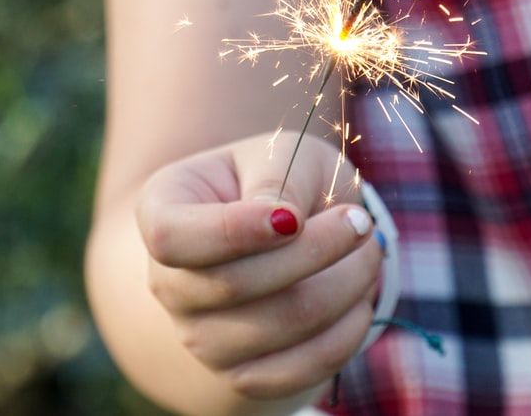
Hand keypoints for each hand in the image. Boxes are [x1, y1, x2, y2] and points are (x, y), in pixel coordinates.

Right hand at [136, 131, 381, 399]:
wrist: (278, 238)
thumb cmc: (277, 184)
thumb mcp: (280, 154)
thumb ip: (278, 178)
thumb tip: (284, 220)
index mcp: (162, 213)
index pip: (172, 238)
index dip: (231, 233)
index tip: (292, 218)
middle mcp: (169, 285)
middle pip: (235, 285)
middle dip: (317, 251)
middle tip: (361, 223)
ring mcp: (200, 338)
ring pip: (277, 327)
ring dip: (342, 289)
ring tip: (368, 255)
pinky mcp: (242, 377)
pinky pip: (298, 369)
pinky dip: (344, 334)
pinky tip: (360, 300)